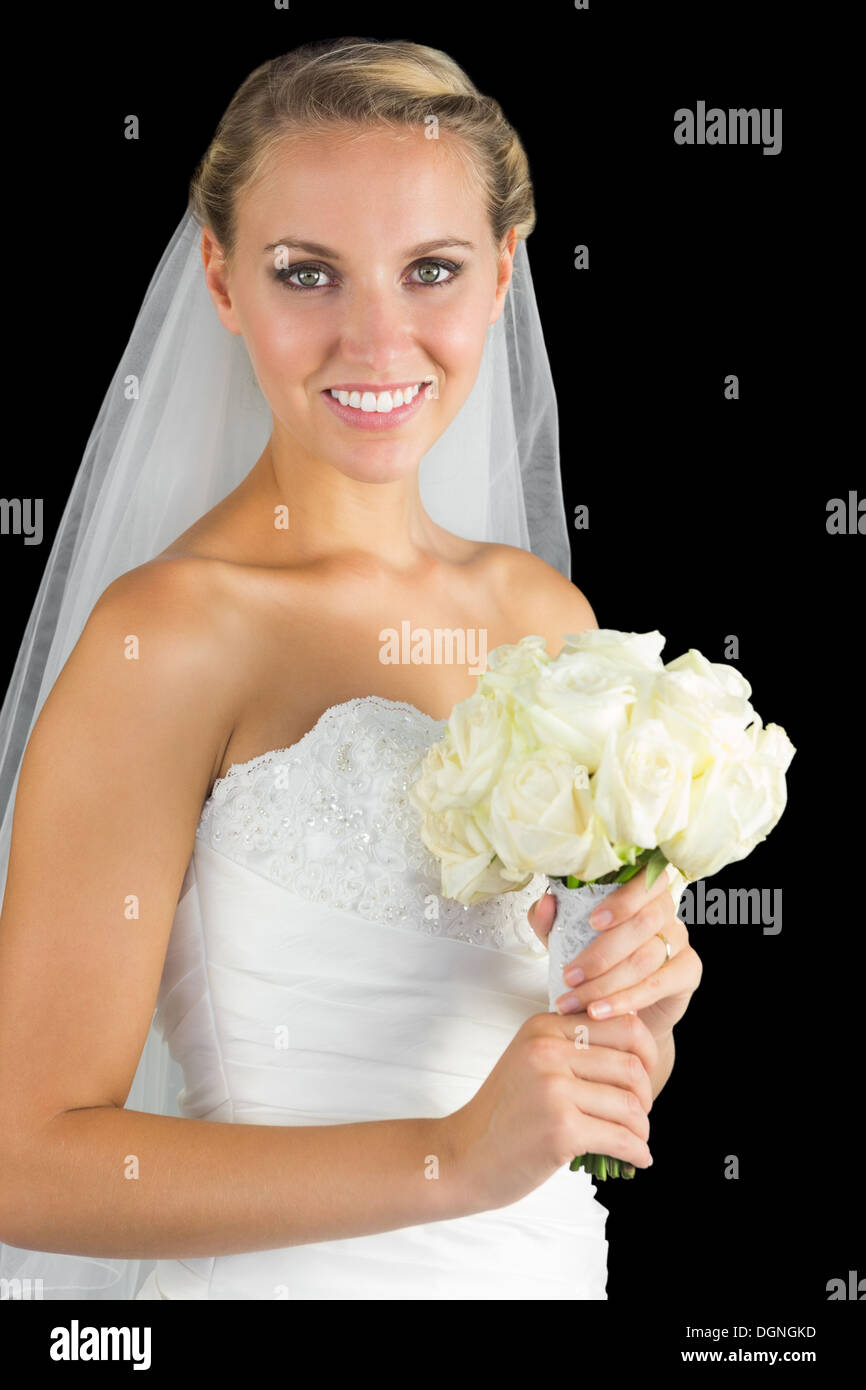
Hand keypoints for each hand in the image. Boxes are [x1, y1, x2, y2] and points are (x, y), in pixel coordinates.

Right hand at [444, 1009, 655, 1211]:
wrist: (463, 1155)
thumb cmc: (504, 1113)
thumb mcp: (531, 1060)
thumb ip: (572, 1046)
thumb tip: (636, 1046)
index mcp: (544, 1027)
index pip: (621, 1024)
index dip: (646, 1052)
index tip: (645, 1076)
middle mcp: (548, 1050)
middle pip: (631, 1064)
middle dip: (646, 1095)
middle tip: (640, 1114)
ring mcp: (553, 1090)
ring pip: (630, 1105)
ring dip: (642, 1129)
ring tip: (637, 1140)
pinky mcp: (560, 1129)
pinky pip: (621, 1138)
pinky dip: (637, 1152)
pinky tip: (636, 1159)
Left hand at [527, 865, 702, 1040]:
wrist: (620, 1007)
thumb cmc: (592, 962)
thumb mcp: (563, 939)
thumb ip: (550, 919)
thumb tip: (547, 902)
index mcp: (639, 890)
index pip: (645, 879)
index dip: (623, 900)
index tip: (592, 922)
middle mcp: (665, 910)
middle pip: (643, 923)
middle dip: (601, 953)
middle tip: (570, 976)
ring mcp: (680, 940)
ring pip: (647, 957)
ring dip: (607, 982)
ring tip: (576, 999)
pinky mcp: (688, 971)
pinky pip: (658, 984)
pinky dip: (626, 1000)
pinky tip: (601, 1011)